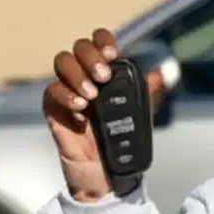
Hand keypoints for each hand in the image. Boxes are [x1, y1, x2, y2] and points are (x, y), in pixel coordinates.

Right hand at [42, 29, 167, 201]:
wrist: (105, 171)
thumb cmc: (119, 138)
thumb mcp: (139, 112)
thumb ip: (148, 91)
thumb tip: (162, 73)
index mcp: (104, 71)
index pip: (99, 42)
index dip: (103, 41)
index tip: (112, 53)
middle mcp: (84, 75)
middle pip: (79, 48)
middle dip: (91, 57)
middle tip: (103, 76)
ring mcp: (67, 89)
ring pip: (62, 63)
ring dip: (77, 75)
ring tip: (91, 96)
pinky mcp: (53, 107)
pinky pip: (52, 91)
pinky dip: (66, 96)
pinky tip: (80, 109)